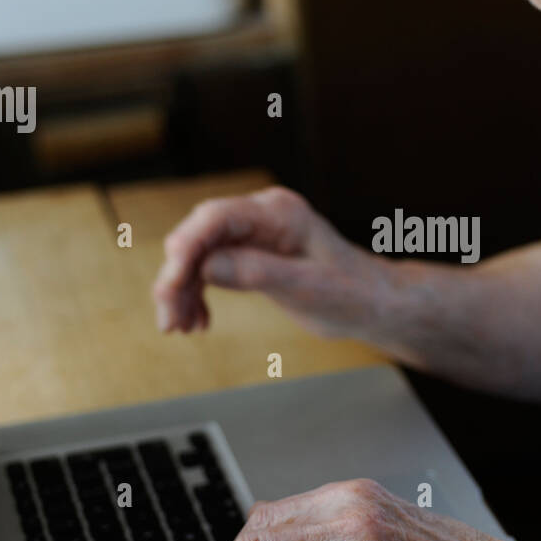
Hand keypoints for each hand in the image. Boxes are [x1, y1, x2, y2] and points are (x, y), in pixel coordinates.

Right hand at [152, 185, 388, 336]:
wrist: (372, 303)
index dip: (187, 247)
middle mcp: (261, 216)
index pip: (217, 218)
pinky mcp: (250, 253)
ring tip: (179, 327)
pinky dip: (198, 294)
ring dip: (182, 291)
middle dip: (177, 277)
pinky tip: (197, 320)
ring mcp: (254, 233)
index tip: (171, 282)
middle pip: (200, 236)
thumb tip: (205, 266)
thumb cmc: (351, 293)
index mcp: (279, 213)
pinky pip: (210, 267)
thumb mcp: (306, 287)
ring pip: (199, 254)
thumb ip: (256, 272)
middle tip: (168, 318)